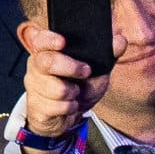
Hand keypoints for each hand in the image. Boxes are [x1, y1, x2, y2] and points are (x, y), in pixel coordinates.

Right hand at [21, 27, 117, 142]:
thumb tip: (120, 40)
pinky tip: (69, 105)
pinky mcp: (36, 105)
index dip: (49, 38)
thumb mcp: (97, 70)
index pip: (40, 38)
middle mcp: (36, 65)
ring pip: (55, 89)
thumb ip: (107, 54)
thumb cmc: (80, 87)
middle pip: (46, 62)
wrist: (70, 114)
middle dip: (70, 67)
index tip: (62, 42)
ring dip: (73, 93)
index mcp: (48, 51)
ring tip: (75, 93)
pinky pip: (56, 107)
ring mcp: (34, 85)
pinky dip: (70, 108)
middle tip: (85, 71)